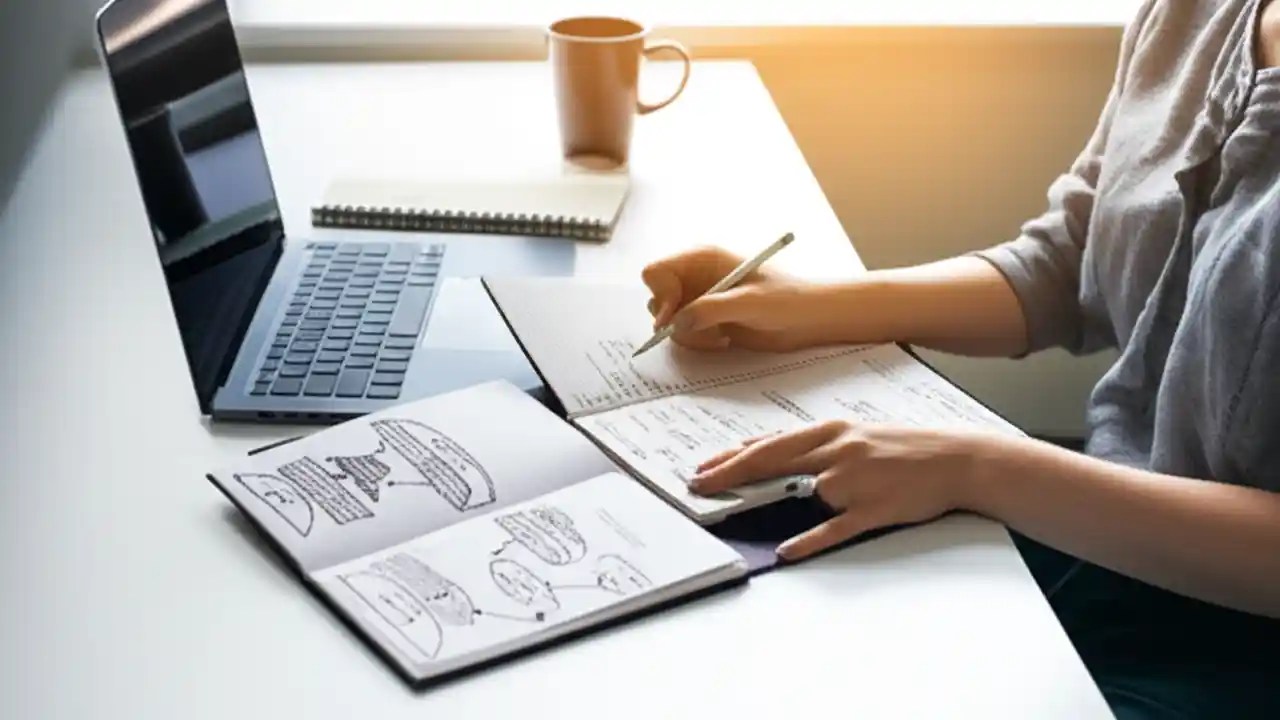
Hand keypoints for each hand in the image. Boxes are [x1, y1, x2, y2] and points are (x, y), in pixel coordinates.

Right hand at [641, 246, 824, 351]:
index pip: (657, 272)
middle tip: (704, 331)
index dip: (660, 294)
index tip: (675, 315)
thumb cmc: (788, 299)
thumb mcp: (749, 302)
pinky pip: (685, 335)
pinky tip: (724, 341)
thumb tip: (675, 323)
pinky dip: (699, 343)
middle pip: (658, 299)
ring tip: (720, 337)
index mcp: (703, 259)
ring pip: (670, 322)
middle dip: (675, 321)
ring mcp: (700, 300)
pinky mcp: (708, 320)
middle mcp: (696, 277)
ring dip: (690, 336)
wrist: (811, 318)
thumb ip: (710, 309)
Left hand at [689, 420, 988, 559]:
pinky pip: (835, 527)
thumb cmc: (906, 448)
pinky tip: (786, 550)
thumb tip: (779, 458)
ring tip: (727, 511)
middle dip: (729, 472)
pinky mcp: (874, 508)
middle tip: (698, 485)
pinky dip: (809, 540)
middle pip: (772, 460)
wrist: (957, 458)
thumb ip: (819, 448)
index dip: (732, 455)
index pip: (771, 443)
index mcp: (832, 432)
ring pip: (799, 490)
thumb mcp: (858, 436)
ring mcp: (855, 480)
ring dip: (760, 501)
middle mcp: (838, 451)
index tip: (704, 465)